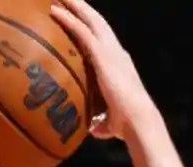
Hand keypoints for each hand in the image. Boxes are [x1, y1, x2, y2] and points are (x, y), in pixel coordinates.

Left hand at [51, 0, 159, 140]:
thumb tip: (91, 129)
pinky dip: (69, 19)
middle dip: (83, 9)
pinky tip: (55, 10)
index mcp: (119, 64)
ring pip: (91, 21)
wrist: (138, 120)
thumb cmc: (126, 125)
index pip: (103, 39)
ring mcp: (111, 51)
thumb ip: (100, 122)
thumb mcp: (110, 122)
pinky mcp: (103, 55)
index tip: (80, 17)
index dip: (92, 26)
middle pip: (97, 23)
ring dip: (76, 6)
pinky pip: (82, 31)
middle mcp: (116, 52)